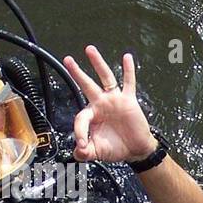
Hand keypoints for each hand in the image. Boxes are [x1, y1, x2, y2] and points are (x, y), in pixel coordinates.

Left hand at [63, 45, 157, 163]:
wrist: (135, 150)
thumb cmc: (115, 148)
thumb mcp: (97, 152)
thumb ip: (85, 153)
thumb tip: (77, 152)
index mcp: (91, 115)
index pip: (81, 118)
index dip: (80, 131)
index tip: (83, 145)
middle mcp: (100, 104)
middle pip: (86, 85)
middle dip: (76, 72)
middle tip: (67, 59)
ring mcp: (114, 100)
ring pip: (105, 78)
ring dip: (98, 63)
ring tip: (89, 50)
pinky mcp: (128, 100)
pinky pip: (128, 83)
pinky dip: (128, 70)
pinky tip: (127, 57)